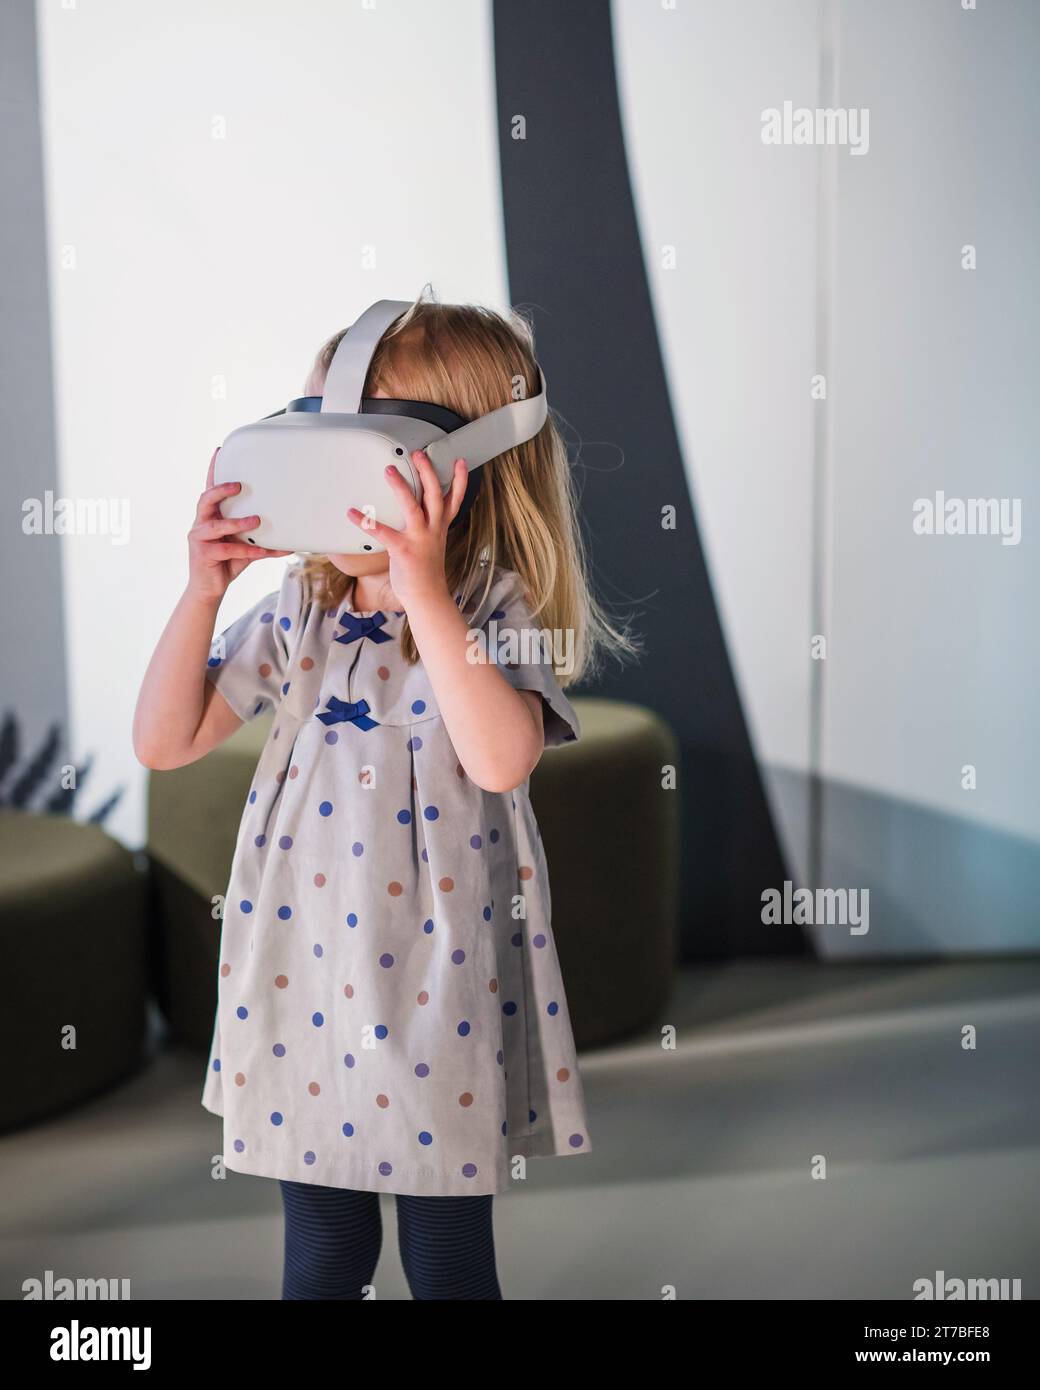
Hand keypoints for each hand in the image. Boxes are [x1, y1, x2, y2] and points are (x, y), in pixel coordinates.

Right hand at [187, 448, 292, 601]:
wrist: (210, 588)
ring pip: (215, 525)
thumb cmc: (227, 562)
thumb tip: (290, 540)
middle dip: (221, 490)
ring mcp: (200, 538)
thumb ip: (260, 538)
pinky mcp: (204, 555)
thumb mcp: (244, 546)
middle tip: (239, 485)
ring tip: (256, 520)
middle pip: (206, 499)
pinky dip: (246, 549)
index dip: (213, 470)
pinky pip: (227, 549)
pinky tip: (261, 550)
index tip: (220, 451)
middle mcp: (201, 523)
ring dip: (237, 522)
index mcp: (210, 516)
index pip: (210, 489)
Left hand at [346, 450, 467, 610]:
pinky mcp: (403, 551)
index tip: (460, 462)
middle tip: (419, 454)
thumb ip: (426, 525)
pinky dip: (367, 522)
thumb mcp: (432, 543)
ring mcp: (419, 539)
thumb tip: (415, 510)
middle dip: (428, 473)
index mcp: (440, 527)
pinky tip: (353, 513)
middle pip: (435, 495)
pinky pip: (383, 533)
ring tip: (389, 470)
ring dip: (401, 487)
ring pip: (413, 507)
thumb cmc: (425, 571)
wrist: (427, 597)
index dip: (460, 480)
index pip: (454, 499)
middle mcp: (433, 529)